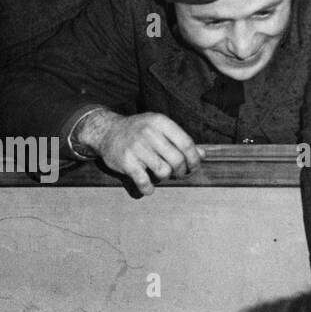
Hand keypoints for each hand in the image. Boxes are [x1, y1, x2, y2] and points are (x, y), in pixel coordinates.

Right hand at [79, 108, 204, 195]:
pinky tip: (148, 188)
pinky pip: (144, 181)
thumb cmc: (138, 131)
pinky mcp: (126, 161)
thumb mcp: (160, 129)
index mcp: (160, 122)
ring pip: (163, 171)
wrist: (107, 131)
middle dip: (181, 172)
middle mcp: (149, 133)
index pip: (186, 143)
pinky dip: (149, 189)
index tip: (193, 168)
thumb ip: (180, 140)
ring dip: (165, 178)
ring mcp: (136, 147)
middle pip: (177, 160)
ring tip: (160, 175)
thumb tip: (203, 155)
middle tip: (177, 174)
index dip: (194, 159)